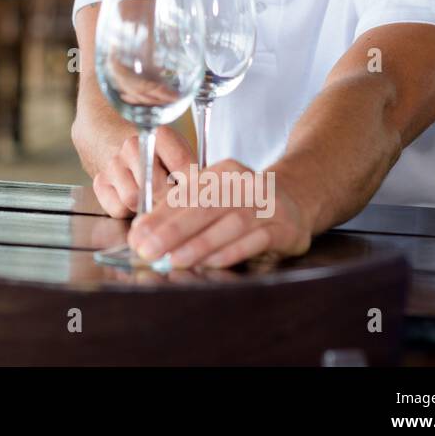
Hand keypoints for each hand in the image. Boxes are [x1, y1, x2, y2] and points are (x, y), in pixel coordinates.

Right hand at [90, 125, 194, 217]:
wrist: (116, 143)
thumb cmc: (157, 156)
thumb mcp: (181, 156)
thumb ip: (193, 175)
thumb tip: (204, 200)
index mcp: (159, 134)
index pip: (182, 164)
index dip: (194, 187)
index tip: (202, 199)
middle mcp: (132, 145)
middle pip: (157, 187)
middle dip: (169, 201)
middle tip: (176, 205)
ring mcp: (113, 163)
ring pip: (134, 199)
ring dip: (145, 205)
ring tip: (152, 199)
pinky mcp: (100, 182)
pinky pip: (117, 208)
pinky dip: (128, 211)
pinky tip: (134, 201)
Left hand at [127, 158, 314, 269]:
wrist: (297, 200)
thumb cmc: (246, 202)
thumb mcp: (216, 195)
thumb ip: (184, 209)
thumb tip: (145, 230)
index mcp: (221, 173)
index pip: (185, 195)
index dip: (159, 216)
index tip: (138, 234)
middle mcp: (244, 185)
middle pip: (204, 207)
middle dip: (172, 231)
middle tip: (148, 250)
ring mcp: (266, 205)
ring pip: (228, 224)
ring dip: (199, 244)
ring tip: (174, 259)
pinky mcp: (284, 227)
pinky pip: (255, 240)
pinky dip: (231, 251)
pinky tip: (211, 262)